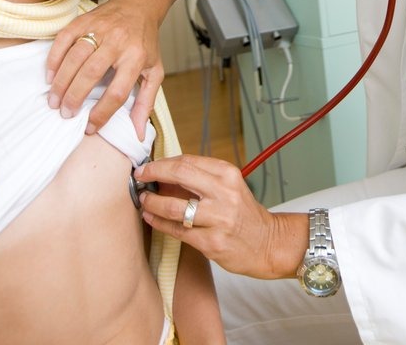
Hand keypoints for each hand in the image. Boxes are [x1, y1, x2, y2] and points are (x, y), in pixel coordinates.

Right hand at [46, 0, 180, 137]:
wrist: (139, 5)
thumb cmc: (146, 43)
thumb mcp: (154, 71)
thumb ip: (146, 102)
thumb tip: (138, 133)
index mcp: (137, 57)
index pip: (118, 91)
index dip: (103, 113)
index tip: (90, 127)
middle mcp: (118, 42)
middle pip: (91, 73)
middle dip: (75, 97)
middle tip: (65, 114)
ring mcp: (100, 28)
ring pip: (75, 57)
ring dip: (61, 81)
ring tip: (54, 101)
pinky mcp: (84, 19)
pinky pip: (64, 39)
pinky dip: (54, 58)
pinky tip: (50, 76)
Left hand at [135, 155, 308, 279]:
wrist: (266, 243)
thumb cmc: (243, 213)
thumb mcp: (229, 186)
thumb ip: (202, 177)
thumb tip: (164, 172)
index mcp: (228, 174)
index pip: (188, 161)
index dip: (162, 163)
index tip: (148, 167)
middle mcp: (224, 193)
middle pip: (181, 174)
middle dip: (153, 173)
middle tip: (139, 177)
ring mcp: (219, 219)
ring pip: (175, 206)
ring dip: (152, 203)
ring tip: (144, 201)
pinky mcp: (212, 242)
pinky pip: (178, 231)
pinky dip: (159, 224)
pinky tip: (151, 219)